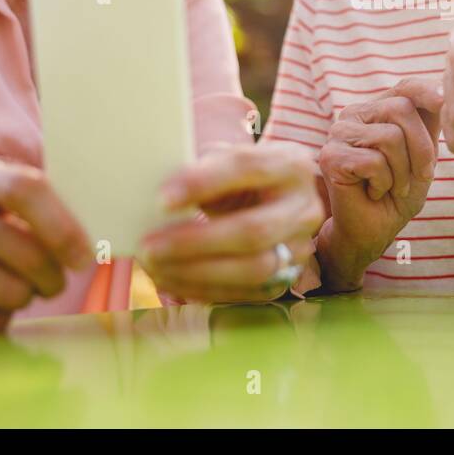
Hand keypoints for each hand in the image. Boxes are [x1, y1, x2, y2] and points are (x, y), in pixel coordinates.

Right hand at [0, 161, 91, 331]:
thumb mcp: (17, 208)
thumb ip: (54, 208)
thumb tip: (102, 227)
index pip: (26, 189)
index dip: (62, 227)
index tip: (83, 258)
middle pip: (27, 253)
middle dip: (52, 277)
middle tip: (53, 281)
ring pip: (11, 292)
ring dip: (24, 298)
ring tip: (14, 287)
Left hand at [140, 143, 324, 302]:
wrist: (273, 200)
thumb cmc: (240, 177)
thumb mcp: (227, 161)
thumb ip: (202, 171)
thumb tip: (161, 197)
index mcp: (291, 165)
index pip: (248, 169)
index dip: (204, 183)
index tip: (162, 199)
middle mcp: (304, 208)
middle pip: (254, 231)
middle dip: (195, 242)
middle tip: (148, 245)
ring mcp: (301, 248)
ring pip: (254, 269)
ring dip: (196, 271)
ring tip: (154, 265)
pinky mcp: (286, 278)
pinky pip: (245, 293)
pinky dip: (202, 289)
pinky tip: (169, 279)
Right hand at [314, 79, 442, 292]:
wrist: (375, 230)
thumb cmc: (400, 192)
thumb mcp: (424, 155)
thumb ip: (430, 124)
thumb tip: (446, 92)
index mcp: (378, 109)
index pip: (405, 87)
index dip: (427, 91)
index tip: (444, 103)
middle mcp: (355, 114)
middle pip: (401, 109)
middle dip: (421, 148)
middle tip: (418, 176)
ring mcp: (339, 133)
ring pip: (390, 136)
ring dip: (402, 172)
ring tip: (392, 187)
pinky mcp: (330, 156)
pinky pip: (374, 161)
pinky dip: (384, 183)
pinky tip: (373, 192)